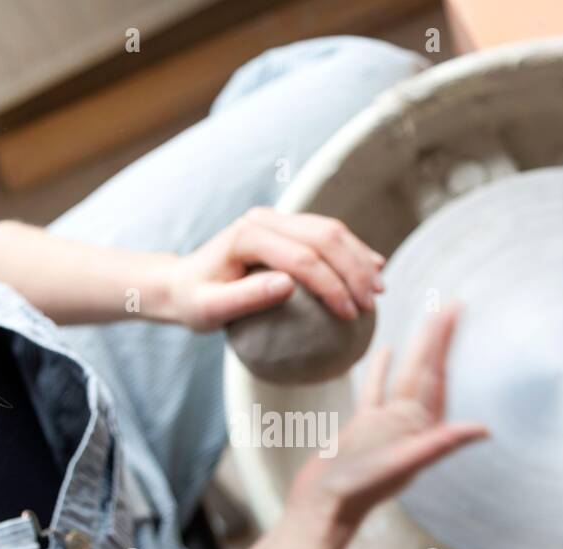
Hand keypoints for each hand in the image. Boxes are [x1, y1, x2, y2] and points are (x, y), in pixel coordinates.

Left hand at [166, 207, 385, 331]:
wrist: (183, 283)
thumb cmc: (194, 302)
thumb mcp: (208, 309)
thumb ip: (244, 299)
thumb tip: (287, 285)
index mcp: (248, 235)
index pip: (303, 257)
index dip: (331, 285)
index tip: (349, 315)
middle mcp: (265, 218)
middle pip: (324, 236)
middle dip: (354, 270)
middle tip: (371, 304)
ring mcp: (277, 219)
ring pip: (331, 230)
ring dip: (360, 258)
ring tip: (378, 290)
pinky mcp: (287, 227)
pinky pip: (327, 233)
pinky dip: (353, 251)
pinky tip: (373, 268)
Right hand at [283, 302, 488, 546]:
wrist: (321, 510)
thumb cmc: (357, 492)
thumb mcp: (400, 465)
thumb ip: (439, 444)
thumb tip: (483, 430)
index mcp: (419, 429)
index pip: (437, 376)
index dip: (446, 343)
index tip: (456, 312)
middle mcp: (408, 424)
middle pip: (427, 370)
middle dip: (439, 337)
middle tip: (452, 304)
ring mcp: (387, 424)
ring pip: (405, 376)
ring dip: (418, 349)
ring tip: (428, 320)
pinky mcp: (364, 426)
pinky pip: (376, 389)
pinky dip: (383, 368)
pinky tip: (387, 349)